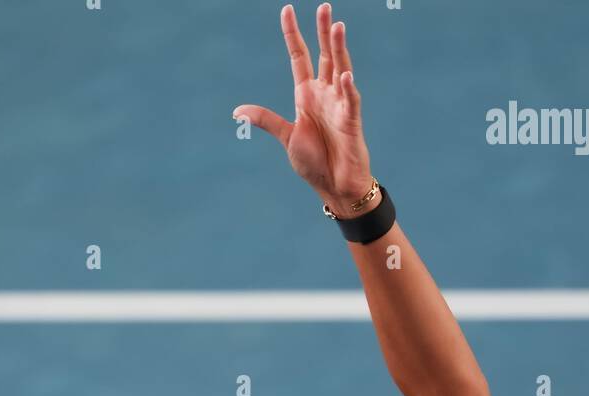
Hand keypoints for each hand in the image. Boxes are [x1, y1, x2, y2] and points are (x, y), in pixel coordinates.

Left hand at [232, 3, 373, 211]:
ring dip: (339, 48)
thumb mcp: (286, 137)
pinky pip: (350, 100)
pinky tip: (345, 75)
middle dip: (323, 31)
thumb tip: (237, 111)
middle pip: (324, 55)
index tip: (287, 10)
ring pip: (340, 68)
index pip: (299, 56)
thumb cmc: (314, 162)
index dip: (293, 34)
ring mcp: (339, 104)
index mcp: (306, 95)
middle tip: (324, 6)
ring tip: (338, 26)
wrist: (335, 186)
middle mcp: (324, 93)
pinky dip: (348, 88)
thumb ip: (265, 119)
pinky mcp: (351, 120)